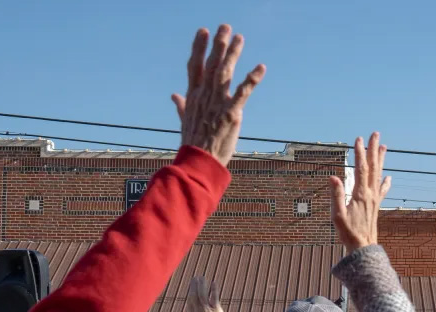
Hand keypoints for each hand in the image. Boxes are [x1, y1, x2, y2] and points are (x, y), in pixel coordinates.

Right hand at [172, 25, 265, 167]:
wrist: (199, 161)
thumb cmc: (194, 144)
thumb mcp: (185, 121)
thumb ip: (182, 106)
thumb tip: (174, 95)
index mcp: (194, 97)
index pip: (195, 66)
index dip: (199, 48)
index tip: (203, 32)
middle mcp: (204, 96)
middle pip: (211, 64)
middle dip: (218, 44)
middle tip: (225, 26)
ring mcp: (217, 103)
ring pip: (225, 73)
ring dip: (233, 54)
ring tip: (240, 38)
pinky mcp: (231, 113)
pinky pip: (243, 92)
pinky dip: (252, 78)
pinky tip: (261, 67)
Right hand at [187, 276, 230, 311]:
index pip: (190, 302)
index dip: (190, 293)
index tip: (192, 287)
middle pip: (194, 296)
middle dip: (194, 286)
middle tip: (195, 278)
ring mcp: (206, 311)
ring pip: (202, 294)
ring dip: (202, 284)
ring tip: (202, 278)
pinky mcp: (216, 310)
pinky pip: (213, 296)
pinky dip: (213, 288)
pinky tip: (213, 283)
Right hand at [330, 133, 391, 250]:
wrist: (363, 247)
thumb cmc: (348, 233)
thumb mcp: (338, 215)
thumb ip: (336, 195)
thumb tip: (333, 177)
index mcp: (360, 194)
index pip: (361, 168)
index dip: (359, 153)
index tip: (358, 139)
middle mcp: (370, 194)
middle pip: (373, 167)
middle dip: (373, 150)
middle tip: (376, 134)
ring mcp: (375, 199)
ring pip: (379, 175)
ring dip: (380, 160)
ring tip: (384, 147)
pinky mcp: (376, 205)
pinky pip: (382, 190)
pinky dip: (386, 182)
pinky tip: (389, 177)